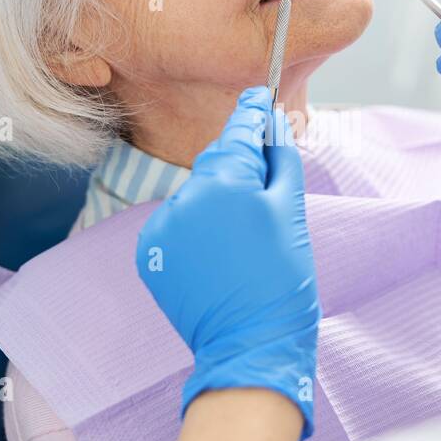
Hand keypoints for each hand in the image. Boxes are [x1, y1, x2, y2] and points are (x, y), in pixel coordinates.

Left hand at [135, 86, 319, 439]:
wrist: (251, 344)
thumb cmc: (282, 280)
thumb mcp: (291, 212)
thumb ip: (281, 160)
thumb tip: (276, 125)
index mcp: (224, 182)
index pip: (239, 131)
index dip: (253, 113)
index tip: (261, 96)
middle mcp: (185, 197)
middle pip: (217, 163)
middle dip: (241, 168)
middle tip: (268, 191)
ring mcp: (163, 226)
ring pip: (197, 195)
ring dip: (218, 202)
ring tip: (244, 240)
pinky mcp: (149, 252)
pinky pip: (177, 225)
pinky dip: (196, 230)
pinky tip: (219, 255)